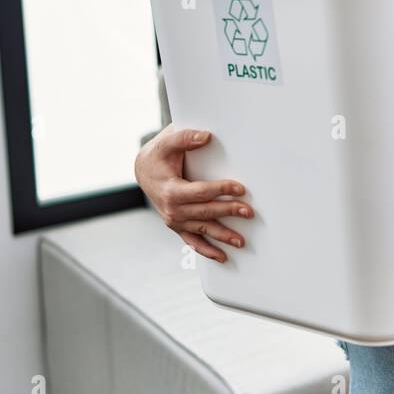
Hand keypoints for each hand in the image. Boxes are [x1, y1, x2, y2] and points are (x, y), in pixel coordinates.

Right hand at [134, 124, 253, 262]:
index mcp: (171, 190)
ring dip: (222, 236)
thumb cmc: (160, 155)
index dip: (221, 190)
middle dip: (228, 212)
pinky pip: (192, 241)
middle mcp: (172, 209)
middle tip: (249, 212)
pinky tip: (223, 257)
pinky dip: (207, 251)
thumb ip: (185, 137)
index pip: (200, 192)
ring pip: (202, 229)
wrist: (144, 170)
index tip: (240, 189)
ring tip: (241, 241)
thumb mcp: (168, 142)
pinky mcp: (178, 225)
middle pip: (205, 212)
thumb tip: (206, 136)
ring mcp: (175, 220)